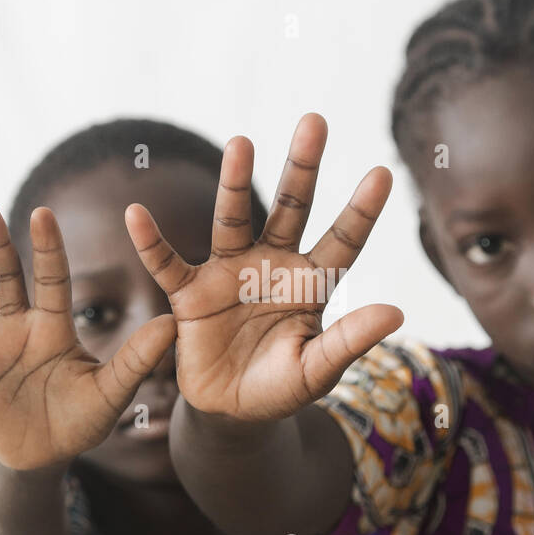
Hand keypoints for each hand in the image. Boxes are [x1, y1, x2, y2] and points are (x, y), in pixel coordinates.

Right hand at [0, 207, 175, 470]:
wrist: (44, 457)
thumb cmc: (81, 420)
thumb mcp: (111, 392)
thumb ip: (137, 359)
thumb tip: (173, 323)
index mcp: (53, 326)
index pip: (51, 279)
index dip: (47, 248)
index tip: (44, 213)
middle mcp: (16, 328)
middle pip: (4, 281)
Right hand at [124, 113, 401, 421]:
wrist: (232, 413)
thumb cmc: (281, 389)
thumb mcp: (317, 370)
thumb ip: (350, 341)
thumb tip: (397, 313)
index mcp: (310, 283)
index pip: (343, 240)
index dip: (361, 210)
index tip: (382, 173)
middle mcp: (272, 266)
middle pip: (291, 208)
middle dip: (302, 168)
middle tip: (315, 121)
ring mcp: (229, 273)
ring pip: (233, 220)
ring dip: (234, 183)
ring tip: (241, 142)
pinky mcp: (190, 294)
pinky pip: (168, 264)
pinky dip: (152, 242)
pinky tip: (136, 214)